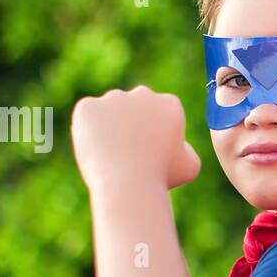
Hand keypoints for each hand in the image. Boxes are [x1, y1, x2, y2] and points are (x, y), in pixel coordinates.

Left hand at [70, 86, 201, 191]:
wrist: (128, 182)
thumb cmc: (161, 177)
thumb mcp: (190, 166)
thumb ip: (187, 151)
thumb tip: (180, 147)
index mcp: (169, 103)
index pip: (159, 114)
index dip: (155, 133)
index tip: (152, 153)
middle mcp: (142, 93)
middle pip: (134, 106)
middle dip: (131, 123)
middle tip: (128, 152)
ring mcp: (113, 97)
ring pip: (109, 111)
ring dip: (108, 126)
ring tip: (111, 154)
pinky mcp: (88, 106)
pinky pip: (87, 116)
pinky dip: (88, 131)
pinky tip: (96, 149)